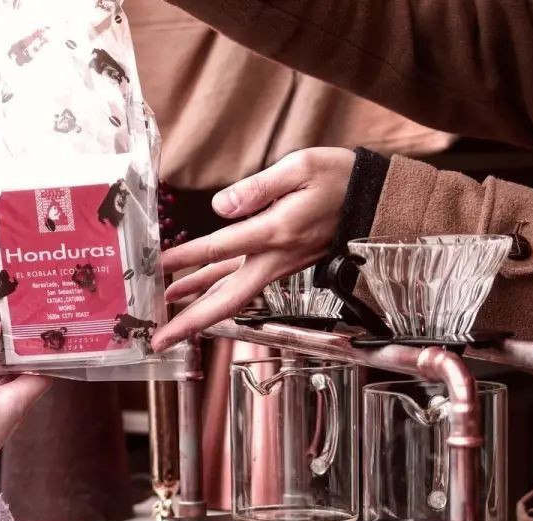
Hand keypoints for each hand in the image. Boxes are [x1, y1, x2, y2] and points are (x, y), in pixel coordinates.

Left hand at [150, 148, 354, 351]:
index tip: (158, 268)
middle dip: (190, 322)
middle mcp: (274, 258)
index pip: (221, 248)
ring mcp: (275, 265)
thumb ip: (257, 188)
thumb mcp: (301, 167)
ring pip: (230, 297)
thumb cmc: (340, 178)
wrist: (374, 201)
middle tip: (158, 341)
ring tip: (163, 324)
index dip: (187, 258)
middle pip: (225, 300)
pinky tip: (188, 294)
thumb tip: (219, 207)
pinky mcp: (276, 263)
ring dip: (195, 313)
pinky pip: (239, 283)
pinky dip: (211, 292)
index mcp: (276, 232)